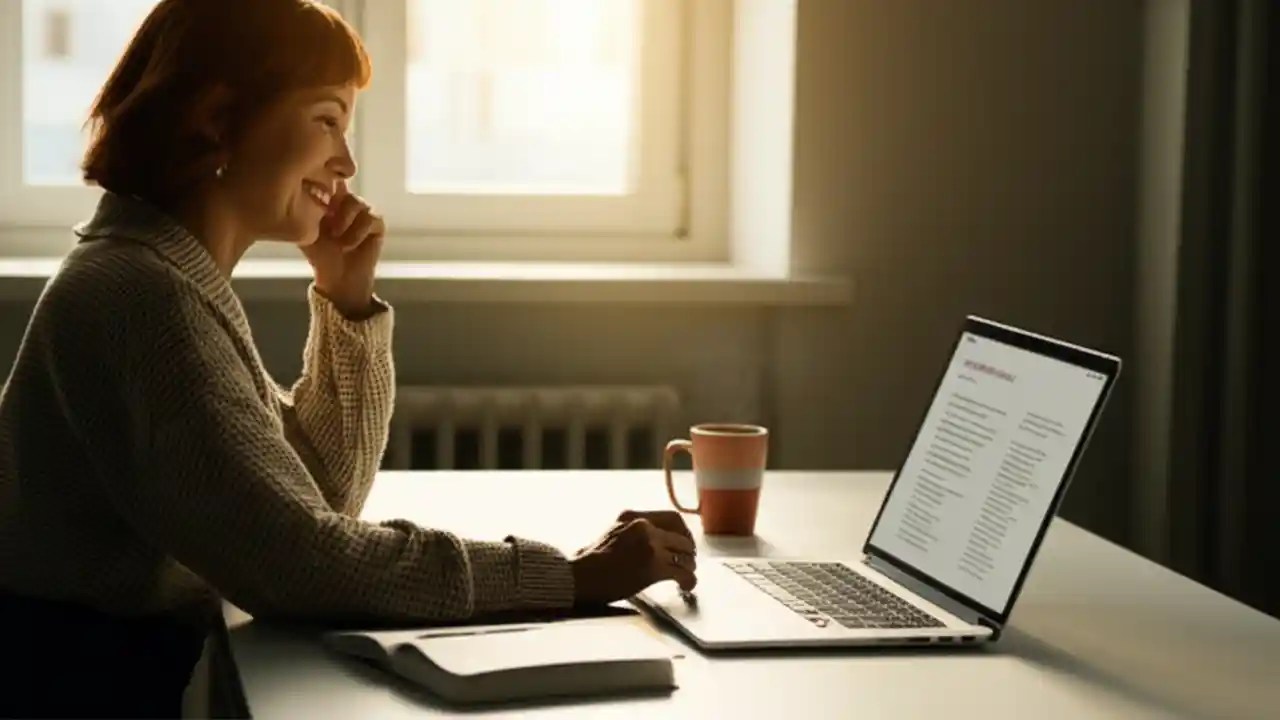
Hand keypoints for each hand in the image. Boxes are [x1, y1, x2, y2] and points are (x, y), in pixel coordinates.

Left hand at [302, 180, 385, 319]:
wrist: (338, 278)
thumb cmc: (319, 254)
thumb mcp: (304, 230)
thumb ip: (303, 211)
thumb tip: (298, 193)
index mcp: (329, 198)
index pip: (328, 178)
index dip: (323, 183)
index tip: (315, 203)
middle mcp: (347, 201)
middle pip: (343, 186)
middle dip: (333, 203)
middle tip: (325, 219)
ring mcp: (364, 211)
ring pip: (356, 202)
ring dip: (344, 220)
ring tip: (336, 237)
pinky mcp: (377, 224)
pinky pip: (369, 218)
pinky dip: (357, 232)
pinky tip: (348, 245)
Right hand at [570, 510, 697, 606]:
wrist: (577, 577)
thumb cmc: (588, 563)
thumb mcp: (611, 535)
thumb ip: (632, 535)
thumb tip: (653, 546)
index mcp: (631, 516)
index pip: (671, 517)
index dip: (684, 532)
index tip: (685, 544)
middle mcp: (642, 525)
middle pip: (681, 534)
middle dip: (689, 550)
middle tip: (689, 562)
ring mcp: (648, 544)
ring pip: (684, 553)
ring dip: (689, 566)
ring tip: (688, 575)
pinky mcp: (652, 565)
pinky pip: (681, 571)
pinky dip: (688, 580)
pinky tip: (686, 586)